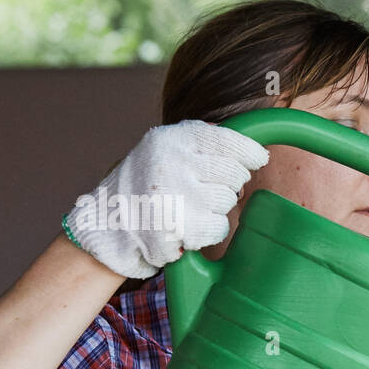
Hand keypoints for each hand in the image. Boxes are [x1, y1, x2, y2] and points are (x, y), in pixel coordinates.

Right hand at [64, 119, 268, 278]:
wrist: (109, 221)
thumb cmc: (145, 183)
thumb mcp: (164, 148)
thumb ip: (198, 140)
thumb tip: (247, 141)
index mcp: (172, 139)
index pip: (228, 141)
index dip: (249, 152)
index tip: (259, 158)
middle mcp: (174, 163)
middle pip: (235, 174)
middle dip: (229, 184)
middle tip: (205, 188)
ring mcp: (177, 196)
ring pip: (229, 201)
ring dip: (217, 208)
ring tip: (189, 206)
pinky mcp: (180, 227)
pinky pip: (220, 227)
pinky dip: (210, 230)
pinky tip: (189, 225)